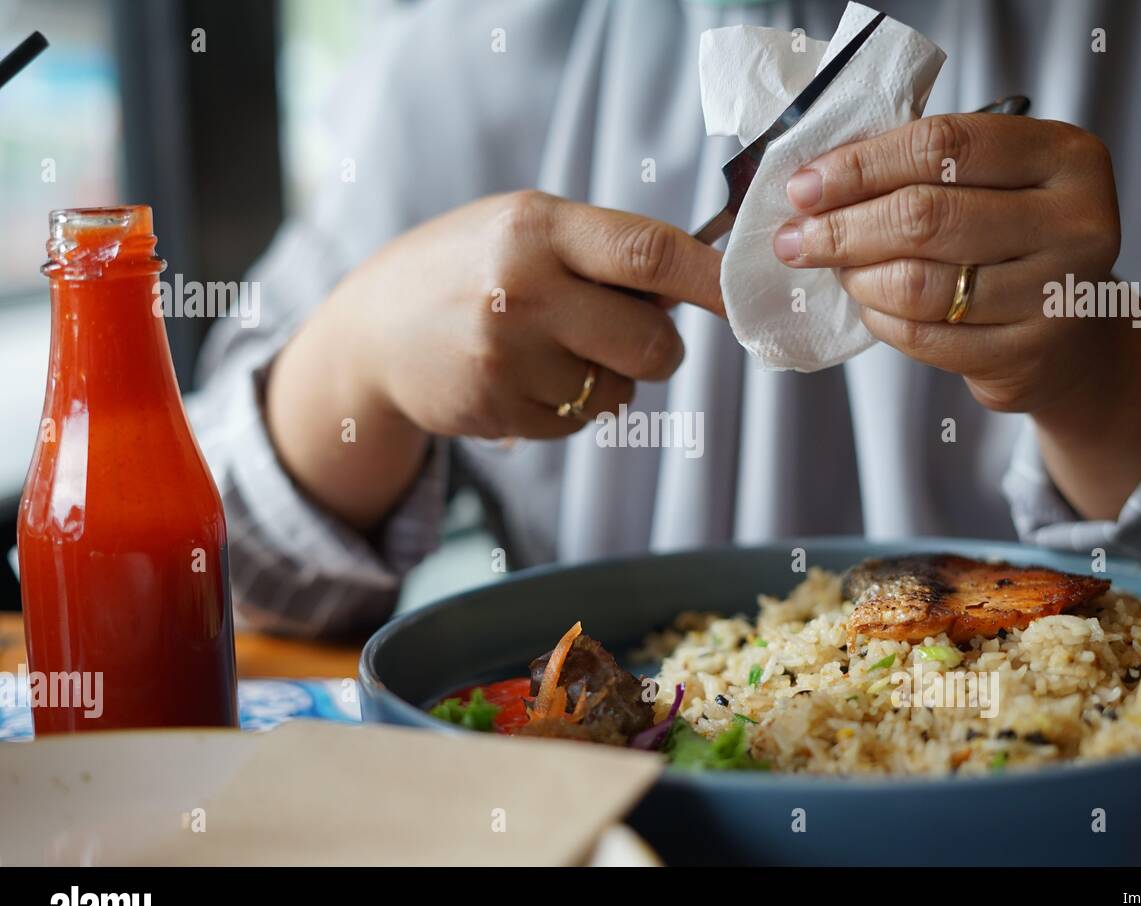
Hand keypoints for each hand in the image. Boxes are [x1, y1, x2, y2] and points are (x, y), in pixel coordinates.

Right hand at [268, 190, 722, 527]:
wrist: (373, 329)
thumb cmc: (470, 267)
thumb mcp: (526, 231)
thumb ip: (603, 254)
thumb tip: (694, 293)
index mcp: (536, 227)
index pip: (648, 253)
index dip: (710, 281)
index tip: (746, 298)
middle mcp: (522, 290)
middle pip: (652, 343)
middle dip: (660, 348)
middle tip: (630, 335)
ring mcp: (507, 356)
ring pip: (619, 392)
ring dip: (606, 379)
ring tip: (550, 350)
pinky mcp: (498, 408)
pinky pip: (579, 422)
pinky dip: (569, 407)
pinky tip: (523, 378)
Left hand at [773, 112, 1123, 413]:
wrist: (1069, 339)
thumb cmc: (1013, 243)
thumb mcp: (994, 185)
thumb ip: (924, 170)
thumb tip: (815, 184)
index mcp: (1065, 157)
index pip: (944, 146)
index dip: (862, 165)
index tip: (804, 186)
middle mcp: (1074, 224)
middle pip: (925, 217)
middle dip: (842, 228)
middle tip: (795, 239)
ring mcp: (1055, 295)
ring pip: (918, 284)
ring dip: (858, 277)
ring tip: (838, 270)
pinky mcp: (1025, 356)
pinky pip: (923, 336)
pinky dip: (880, 319)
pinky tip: (870, 305)